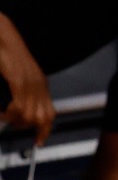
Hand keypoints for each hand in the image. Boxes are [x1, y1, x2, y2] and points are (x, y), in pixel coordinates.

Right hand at [0, 16, 52, 143]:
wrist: (4, 38)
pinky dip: (9, 113)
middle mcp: (39, 86)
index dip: (45, 130)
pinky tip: (3, 111)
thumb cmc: (7, 56)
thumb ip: (21, 93)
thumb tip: (18, 110)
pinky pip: (19, 106)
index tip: (39, 141)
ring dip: (15, 120)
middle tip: (12, 123)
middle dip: (27, 127)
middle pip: (42, 118)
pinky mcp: (19, 80)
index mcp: (41, 85)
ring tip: (4, 116)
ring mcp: (30, 83)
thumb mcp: (18, 77)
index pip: (50, 114)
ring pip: (29, 115)